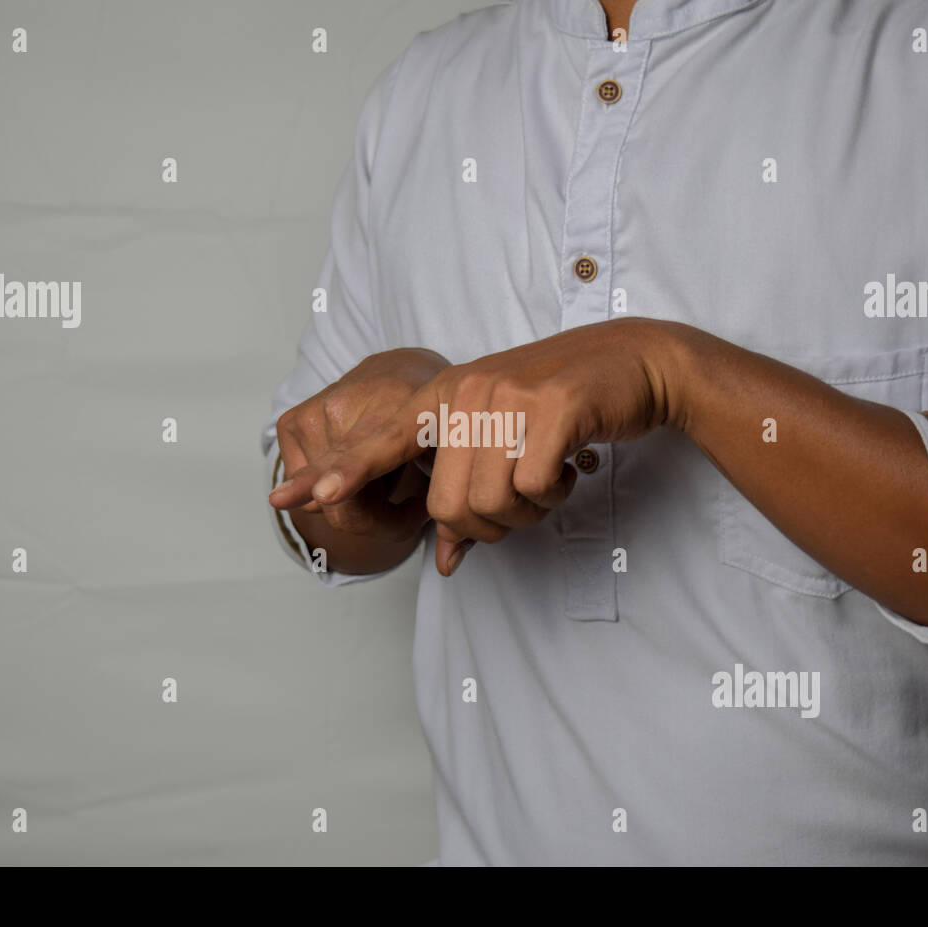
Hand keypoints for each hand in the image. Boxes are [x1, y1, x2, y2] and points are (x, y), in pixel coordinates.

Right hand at [270, 347, 447, 543]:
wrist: (400, 369)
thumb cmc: (431, 419)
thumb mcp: (455, 457)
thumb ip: (450, 506)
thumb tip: (447, 565)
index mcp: (399, 407)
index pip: (368, 451)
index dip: (346, 475)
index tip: (325, 493)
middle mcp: (349, 402)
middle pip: (340, 500)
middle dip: (378, 521)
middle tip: (413, 513)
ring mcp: (316, 409)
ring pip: (321, 505)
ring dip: (357, 507)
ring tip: (385, 475)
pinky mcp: (292, 421)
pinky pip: (306, 494)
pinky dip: (332, 496)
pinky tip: (359, 471)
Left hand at [272, 319, 684, 573]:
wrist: (633, 362)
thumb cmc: (563, 409)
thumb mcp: (504, 444)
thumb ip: (466, 495)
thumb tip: (444, 563)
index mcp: (444, 395)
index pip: (382, 439)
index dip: (342, 471)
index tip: (294, 497)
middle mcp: (466, 390)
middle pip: (449, 506)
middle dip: (488, 526)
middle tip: (524, 502)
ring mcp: (506, 396)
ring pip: (490, 502)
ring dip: (527, 511)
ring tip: (549, 477)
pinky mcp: (549, 407)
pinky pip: (533, 487)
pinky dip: (555, 493)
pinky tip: (570, 465)